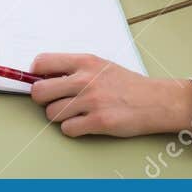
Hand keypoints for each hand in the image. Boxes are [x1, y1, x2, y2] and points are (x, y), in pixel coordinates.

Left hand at [31, 53, 191, 137]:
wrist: (156, 100)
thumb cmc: (127, 84)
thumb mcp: (101, 66)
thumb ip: (74, 69)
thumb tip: (42, 77)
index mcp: (85, 61)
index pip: (42, 62)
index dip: (35, 75)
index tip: (40, 81)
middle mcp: (86, 79)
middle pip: (39, 92)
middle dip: (43, 100)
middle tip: (55, 101)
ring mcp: (92, 101)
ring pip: (52, 114)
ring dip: (60, 117)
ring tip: (77, 112)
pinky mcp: (98, 122)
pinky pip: (67, 129)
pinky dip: (73, 129)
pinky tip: (86, 122)